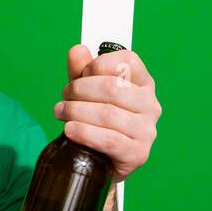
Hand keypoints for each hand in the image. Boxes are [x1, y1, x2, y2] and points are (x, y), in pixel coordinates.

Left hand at [53, 45, 160, 181]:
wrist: (99, 160)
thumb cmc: (96, 121)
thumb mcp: (86, 92)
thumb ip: (81, 71)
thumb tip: (77, 50)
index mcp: (142, 83)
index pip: (127, 60)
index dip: (97, 65)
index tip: (80, 76)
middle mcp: (150, 105)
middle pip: (113, 87)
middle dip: (79, 91)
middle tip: (64, 99)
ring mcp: (147, 130)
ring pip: (108, 114)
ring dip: (76, 112)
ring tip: (61, 113)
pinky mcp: (138, 153)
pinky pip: (109, 140)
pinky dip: (84, 133)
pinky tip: (70, 130)